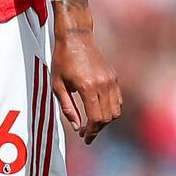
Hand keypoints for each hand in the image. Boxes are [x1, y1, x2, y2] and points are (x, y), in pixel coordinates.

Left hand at [50, 28, 121, 144]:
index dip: (91, 132)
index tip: (85, 138)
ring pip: (116, 111)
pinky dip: (111, 109)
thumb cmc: (62, 60)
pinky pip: (118, 100)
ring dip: (105, 120)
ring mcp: (112, 81)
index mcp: (88, 87)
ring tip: (91, 122)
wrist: (76, 37)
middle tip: (85, 132)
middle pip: (108, 117)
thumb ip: (67, 107)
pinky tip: (98, 110)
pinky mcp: (114, 77)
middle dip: (97, 129)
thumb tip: (76, 126)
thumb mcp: (57, 85)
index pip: (96, 118)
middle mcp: (103, 85)